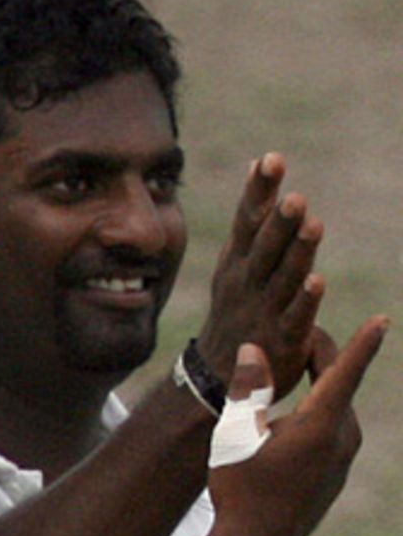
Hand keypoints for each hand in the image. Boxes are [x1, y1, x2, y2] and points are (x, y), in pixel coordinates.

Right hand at [196, 153, 326, 397]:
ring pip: (283, 278)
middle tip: (294, 197)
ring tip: (313, 225)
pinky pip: (295, 317)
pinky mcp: (282, 339)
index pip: (248, 220)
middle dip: (278, 222)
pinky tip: (317, 281)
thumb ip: (253, 214)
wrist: (217, 376)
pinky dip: (305, 301)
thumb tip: (258, 162)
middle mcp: (248, 282)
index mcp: (238, 260)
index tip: (271, 159)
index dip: (259, 190)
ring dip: (297, 253)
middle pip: (265, 247)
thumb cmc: (235, 306)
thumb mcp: (236, 257)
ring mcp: (263, 310)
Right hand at [206, 317, 387, 535]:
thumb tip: (256, 348)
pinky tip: (285, 423)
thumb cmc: (240, 491)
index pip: (346, 370)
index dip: (363, 342)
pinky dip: (313, 416)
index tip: (382, 320)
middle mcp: (342, 439)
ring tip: (286, 374)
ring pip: (333, 408)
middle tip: (294, 336)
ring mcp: (342, 461)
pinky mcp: (335, 477)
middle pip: (337, 383)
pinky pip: (330, 434)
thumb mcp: (235, 435)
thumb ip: (248, 388)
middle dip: (317, 356)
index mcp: (321, 424)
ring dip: (314, 387)